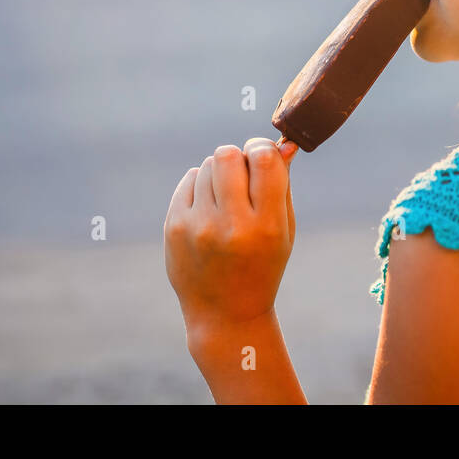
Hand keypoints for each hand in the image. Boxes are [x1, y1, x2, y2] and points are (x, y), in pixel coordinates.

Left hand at [165, 137, 297, 344]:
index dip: (264, 148)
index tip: (264, 155)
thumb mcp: (283, 230)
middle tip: (243, 176)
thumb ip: (282, 184)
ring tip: (226, 199)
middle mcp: (231, 225)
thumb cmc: (262, 266)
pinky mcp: (175, 227)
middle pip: (228, 155)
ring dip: (220, 173)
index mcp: (266, 226)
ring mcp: (198, 226)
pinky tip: (209, 208)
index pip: (264, 160)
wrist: (224, 314)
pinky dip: (201, 185)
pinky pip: (189, 179)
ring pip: (208, 165)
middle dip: (239, 158)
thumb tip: (282, 144)